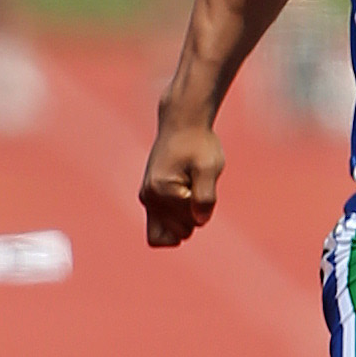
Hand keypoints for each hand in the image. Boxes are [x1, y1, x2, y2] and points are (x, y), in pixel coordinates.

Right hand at [139, 114, 223, 247]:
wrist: (182, 123)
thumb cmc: (198, 144)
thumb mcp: (209, 168)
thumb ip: (205, 196)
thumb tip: (199, 221)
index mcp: (160, 191)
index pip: (189, 224)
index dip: (202, 210)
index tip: (199, 184)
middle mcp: (148, 198)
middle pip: (178, 233)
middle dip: (193, 217)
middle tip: (197, 186)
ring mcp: (147, 199)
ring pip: (168, 232)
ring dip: (185, 217)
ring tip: (190, 188)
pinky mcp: (149, 197)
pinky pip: (162, 225)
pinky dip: (177, 215)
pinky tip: (185, 191)